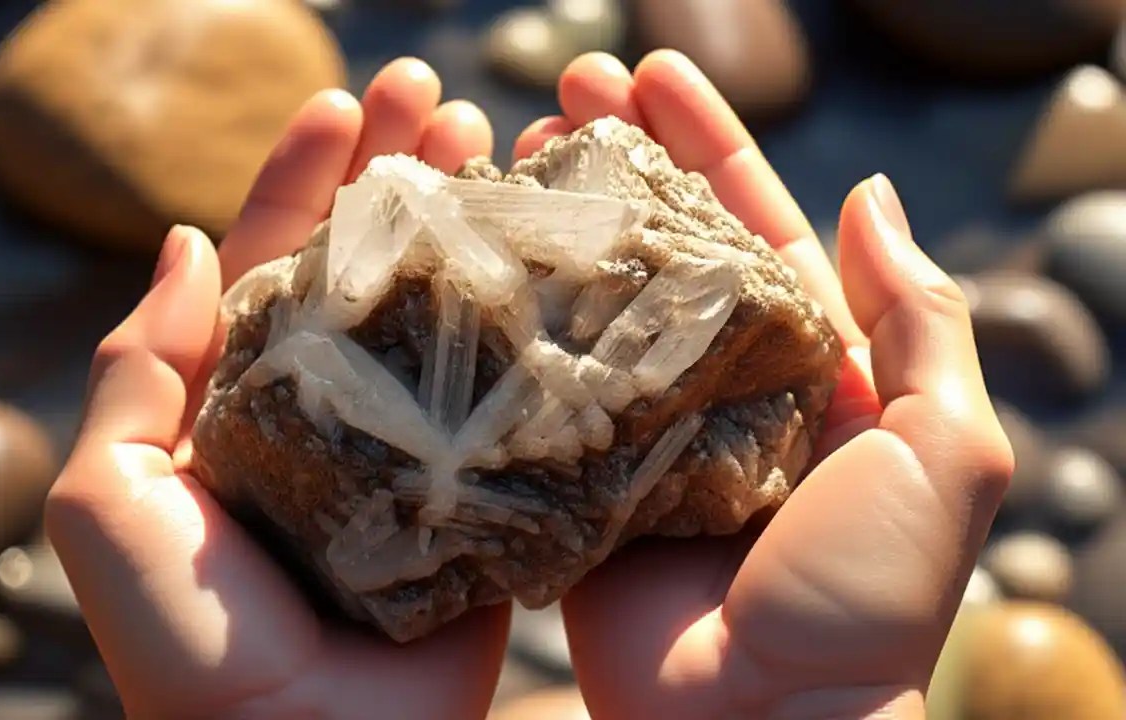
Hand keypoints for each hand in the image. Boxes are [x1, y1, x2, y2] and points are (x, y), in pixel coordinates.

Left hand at [45, 59, 509, 719]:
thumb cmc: (194, 642)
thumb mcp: (112, 501)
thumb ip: (136, 372)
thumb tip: (178, 241)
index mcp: (244, 398)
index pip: (274, 259)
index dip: (306, 175)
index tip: (346, 101)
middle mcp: (329, 408)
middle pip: (370, 265)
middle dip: (400, 171)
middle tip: (446, 96)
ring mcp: (411, 444)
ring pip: (443, 310)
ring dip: (469, 225)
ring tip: (505, 145)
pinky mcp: (479, 488)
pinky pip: (504, 391)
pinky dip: (529, 322)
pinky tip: (555, 261)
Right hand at [533, 51, 1014, 718]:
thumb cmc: (866, 595)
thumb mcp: (946, 452)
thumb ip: (922, 324)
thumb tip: (872, 200)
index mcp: (802, 369)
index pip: (750, 228)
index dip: (705, 146)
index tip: (650, 73)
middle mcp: (715, 387)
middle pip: (658, 249)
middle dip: (616, 161)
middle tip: (562, 87)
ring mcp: (638, 430)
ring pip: (590, 304)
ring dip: (554, 224)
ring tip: (507, 146)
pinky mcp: (574, 480)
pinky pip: (541, 388)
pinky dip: (510, 324)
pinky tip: (477, 261)